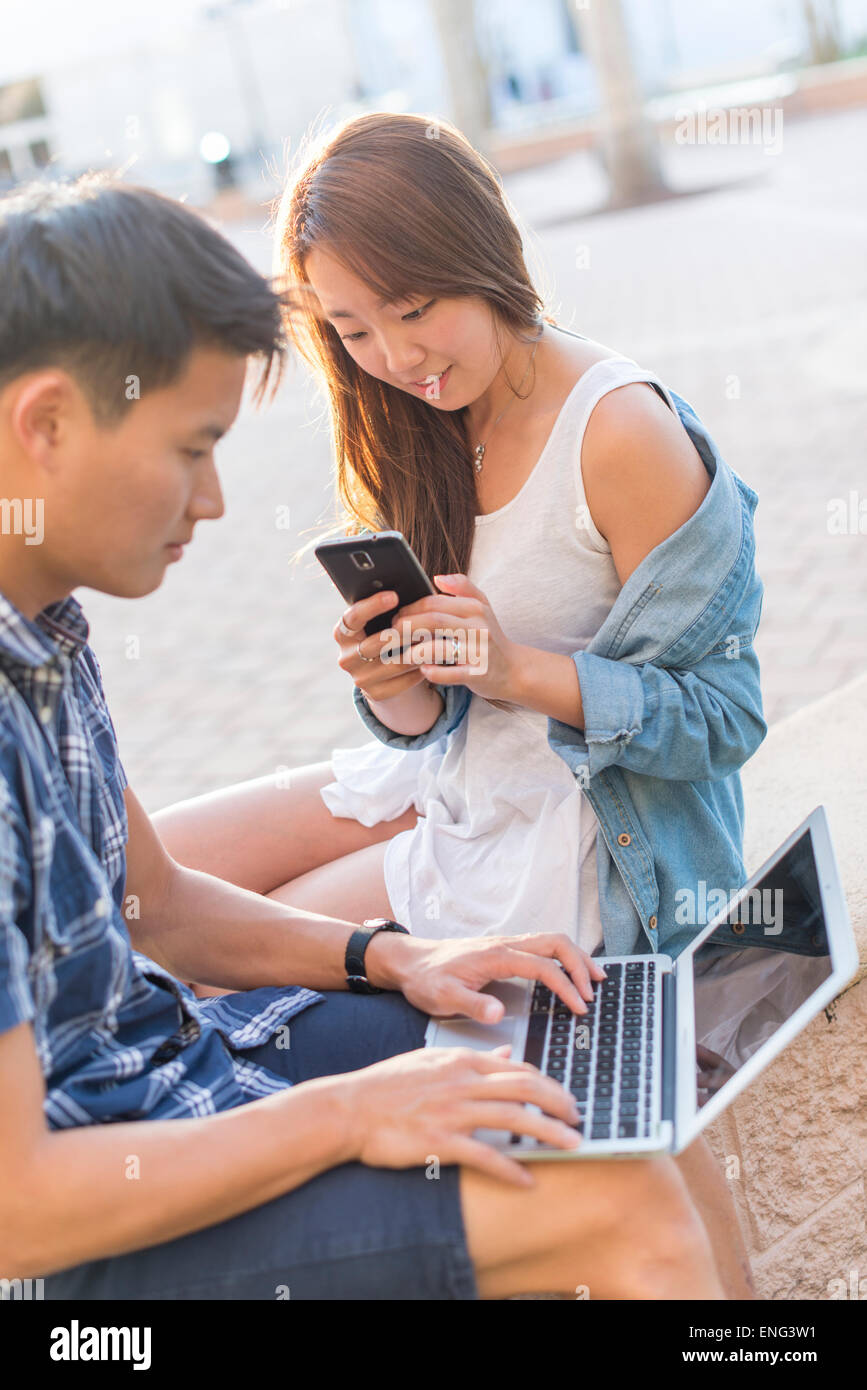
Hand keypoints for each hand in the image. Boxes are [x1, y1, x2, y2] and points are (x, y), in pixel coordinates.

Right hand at [334, 589, 428, 701]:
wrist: (383, 670)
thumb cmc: (385, 633)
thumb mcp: (381, 619)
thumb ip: (387, 604)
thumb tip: (406, 587)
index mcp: (342, 633)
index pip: (352, 618)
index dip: (372, 606)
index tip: (394, 595)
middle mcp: (346, 657)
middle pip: (378, 642)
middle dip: (405, 630)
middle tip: (429, 619)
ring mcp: (360, 678)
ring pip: (395, 663)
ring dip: (419, 650)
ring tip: (438, 637)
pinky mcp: (376, 694)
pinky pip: (403, 681)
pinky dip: (420, 669)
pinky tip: (433, 659)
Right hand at [338, 1045, 582, 1185]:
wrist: (349, 1108)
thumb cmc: (387, 1085)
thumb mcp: (431, 1060)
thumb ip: (471, 1058)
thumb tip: (504, 1052)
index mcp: (460, 1061)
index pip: (516, 1067)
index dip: (547, 1083)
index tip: (565, 1098)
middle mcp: (461, 1083)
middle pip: (524, 1087)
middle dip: (558, 1102)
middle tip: (578, 1118)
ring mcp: (451, 1111)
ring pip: (513, 1117)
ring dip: (547, 1132)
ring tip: (571, 1145)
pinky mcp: (439, 1141)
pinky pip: (483, 1155)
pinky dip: (509, 1169)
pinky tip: (527, 1181)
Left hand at [367, 930, 606, 1021]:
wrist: (409, 961)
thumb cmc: (425, 979)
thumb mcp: (443, 997)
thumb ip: (472, 1005)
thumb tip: (499, 1014)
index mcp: (496, 955)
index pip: (544, 967)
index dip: (567, 986)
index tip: (580, 1007)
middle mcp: (505, 944)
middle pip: (556, 943)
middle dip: (581, 964)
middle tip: (596, 991)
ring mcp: (506, 944)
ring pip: (551, 941)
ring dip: (576, 958)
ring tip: (595, 979)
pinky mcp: (504, 949)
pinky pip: (542, 947)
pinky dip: (563, 957)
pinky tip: (568, 972)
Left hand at [392, 574, 521, 700]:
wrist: (515, 670)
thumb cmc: (490, 636)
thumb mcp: (482, 607)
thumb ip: (463, 587)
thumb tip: (437, 578)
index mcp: (475, 608)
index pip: (434, 603)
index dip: (409, 609)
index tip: (395, 617)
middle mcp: (478, 627)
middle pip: (433, 621)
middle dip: (406, 627)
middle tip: (391, 635)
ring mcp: (479, 652)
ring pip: (439, 648)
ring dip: (414, 651)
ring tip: (401, 655)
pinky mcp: (479, 674)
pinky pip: (451, 674)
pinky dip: (433, 672)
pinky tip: (423, 671)